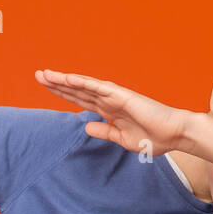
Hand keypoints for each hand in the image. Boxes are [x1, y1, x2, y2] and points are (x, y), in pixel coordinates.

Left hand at [34, 68, 192, 155]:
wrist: (174, 135)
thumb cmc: (153, 137)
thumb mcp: (122, 139)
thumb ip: (104, 132)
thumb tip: (86, 126)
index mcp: (108, 111)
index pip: (80, 100)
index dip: (63, 94)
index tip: (47, 87)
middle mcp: (109, 100)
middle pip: (77, 90)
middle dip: (57, 84)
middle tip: (38, 75)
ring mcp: (115, 96)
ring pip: (84, 86)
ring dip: (65, 80)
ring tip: (46, 74)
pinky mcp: (122, 96)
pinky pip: (98, 87)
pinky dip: (82, 82)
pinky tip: (67, 78)